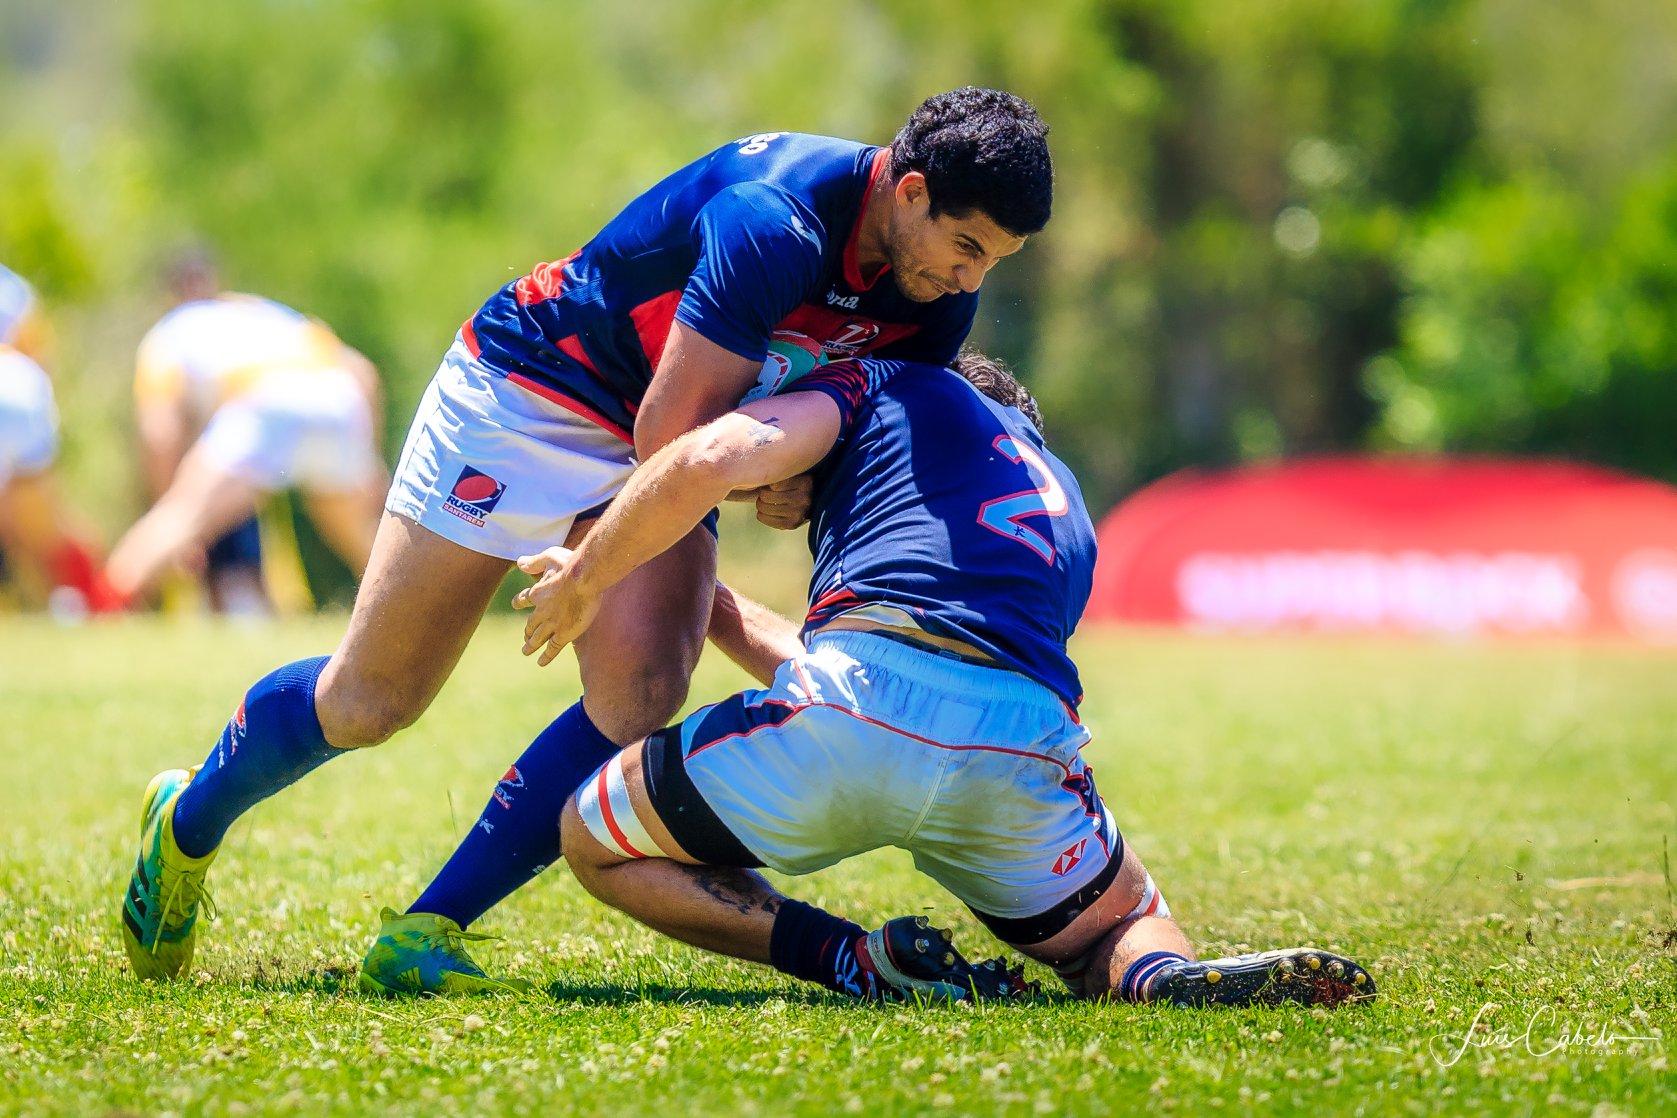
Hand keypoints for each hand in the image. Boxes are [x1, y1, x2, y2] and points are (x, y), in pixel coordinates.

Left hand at [512, 547, 602, 665]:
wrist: (585, 579)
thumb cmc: (570, 565)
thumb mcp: (550, 556)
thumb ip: (534, 561)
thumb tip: (519, 563)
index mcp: (538, 592)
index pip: (524, 599)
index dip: (519, 602)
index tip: (515, 604)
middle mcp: (541, 611)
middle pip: (530, 623)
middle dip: (527, 630)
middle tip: (525, 636)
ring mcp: (552, 624)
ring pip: (538, 638)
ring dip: (530, 645)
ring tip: (526, 652)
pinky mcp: (565, 633)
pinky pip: (552, 648)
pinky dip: (546, 656)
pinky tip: (540, 663)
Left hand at [755, 473, 812, 529]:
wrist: (812, 504)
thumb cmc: (796, 484)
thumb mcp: (795, 472)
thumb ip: (782, 468)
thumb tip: (760, 463)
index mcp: (805, 482)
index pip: (773, 483)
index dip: (769, 482)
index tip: (773, 483)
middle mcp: (804, 498)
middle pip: (765, 495)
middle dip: (763, 493)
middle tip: (767, 493)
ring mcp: (798, 513)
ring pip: (763, 507)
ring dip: (761, 504)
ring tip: (768, 501)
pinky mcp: (791, 524)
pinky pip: (764, 518)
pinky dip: (762, 515)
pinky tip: (768, 512)